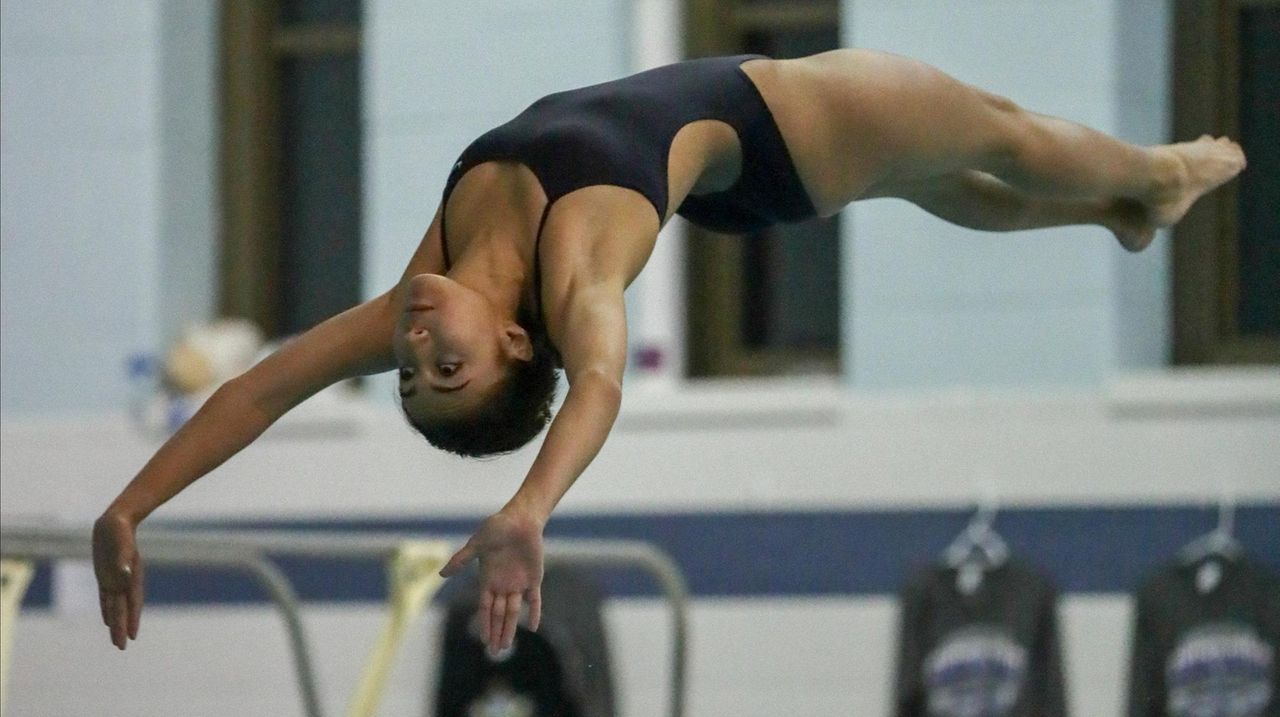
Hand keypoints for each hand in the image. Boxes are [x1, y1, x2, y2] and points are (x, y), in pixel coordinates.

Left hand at [92, 511, 143, 649]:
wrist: (116, 521)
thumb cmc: (120, 530)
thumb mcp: (121, 543)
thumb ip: (124, 559)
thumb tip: (125, 575)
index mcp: (130, 577)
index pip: (131, 603)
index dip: (131, 620)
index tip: (131, 637)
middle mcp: (124, 581)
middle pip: (123, 609)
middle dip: (122, 628)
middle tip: (121, 647)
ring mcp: (116, 579)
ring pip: (116, 606)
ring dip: (116, 622)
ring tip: (117, 637)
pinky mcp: (106, 576)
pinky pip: (107, 598)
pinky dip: (108, 609)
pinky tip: (107, 618)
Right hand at [439, 509, 543, 655]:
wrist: (520, 519)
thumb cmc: (497, 528)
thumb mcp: (476, 544)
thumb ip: (461, 559)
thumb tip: (441, 575)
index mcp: (487, 580)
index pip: (485, 608)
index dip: (485, 623)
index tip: (483, 639)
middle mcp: (502, 585)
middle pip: (498, 614)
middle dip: (496, 632)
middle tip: (495, 652)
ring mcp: (518, 583)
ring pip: (514, 612)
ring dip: (510, 628)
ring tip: (506, 645)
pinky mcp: (533, 579)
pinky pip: (534, 600)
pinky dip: (534, 612)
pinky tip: (532, 627)